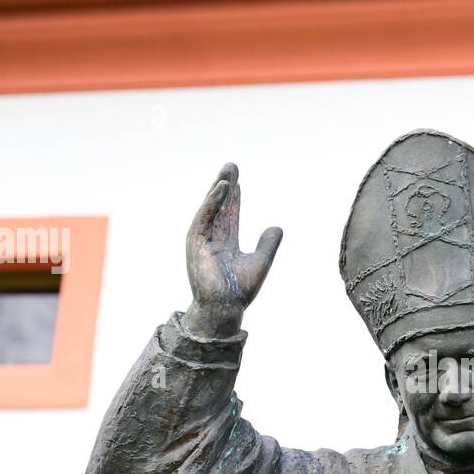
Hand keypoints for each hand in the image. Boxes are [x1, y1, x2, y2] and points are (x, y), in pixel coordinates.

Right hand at [184, 162, 282, 337]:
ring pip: (210, 209)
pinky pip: (204, 217)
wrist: (225, 307)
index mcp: (225, 244)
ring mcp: (202, 240)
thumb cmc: (239, 291)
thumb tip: (277, 227)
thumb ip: (268, 244)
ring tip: (227, 172)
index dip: (234, 198)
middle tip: (231, 166)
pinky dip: (212, 202)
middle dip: (225, 187)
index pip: (230, 215)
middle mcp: (212, 240)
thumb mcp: (260, 262)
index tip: (237, 181)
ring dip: (218, 189)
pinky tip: (222, 187)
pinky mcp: (195, 243)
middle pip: (219, 207)